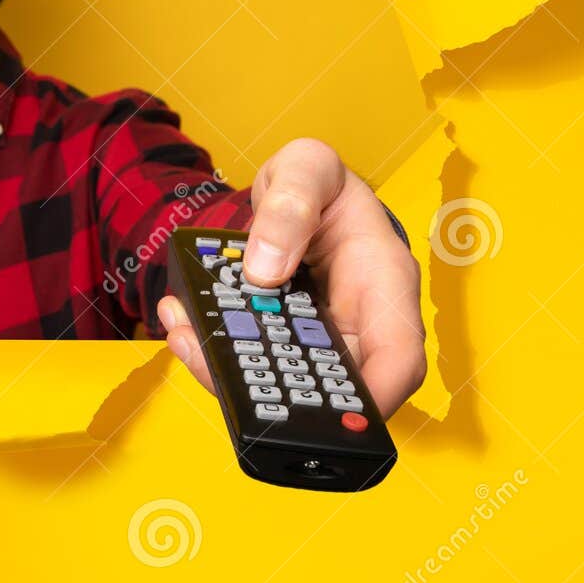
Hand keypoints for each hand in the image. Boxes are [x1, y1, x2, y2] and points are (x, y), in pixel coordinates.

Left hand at [158, 137, 425, 417]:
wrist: (297, 188)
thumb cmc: (319, 181)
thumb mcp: (307, 167)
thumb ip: (291, 204)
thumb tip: (265, 269)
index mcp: (384, 281)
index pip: (400, 358)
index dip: (373, 399)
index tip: (328, 415)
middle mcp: (358, 319)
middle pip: (333, 385)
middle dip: (276, 391)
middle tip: (220, 371)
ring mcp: (320, 333)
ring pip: (284, 377)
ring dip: (231, 369)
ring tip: (185, 336)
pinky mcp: (284, 335)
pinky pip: (254, 356)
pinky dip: (217, 348)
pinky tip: (183, 325)